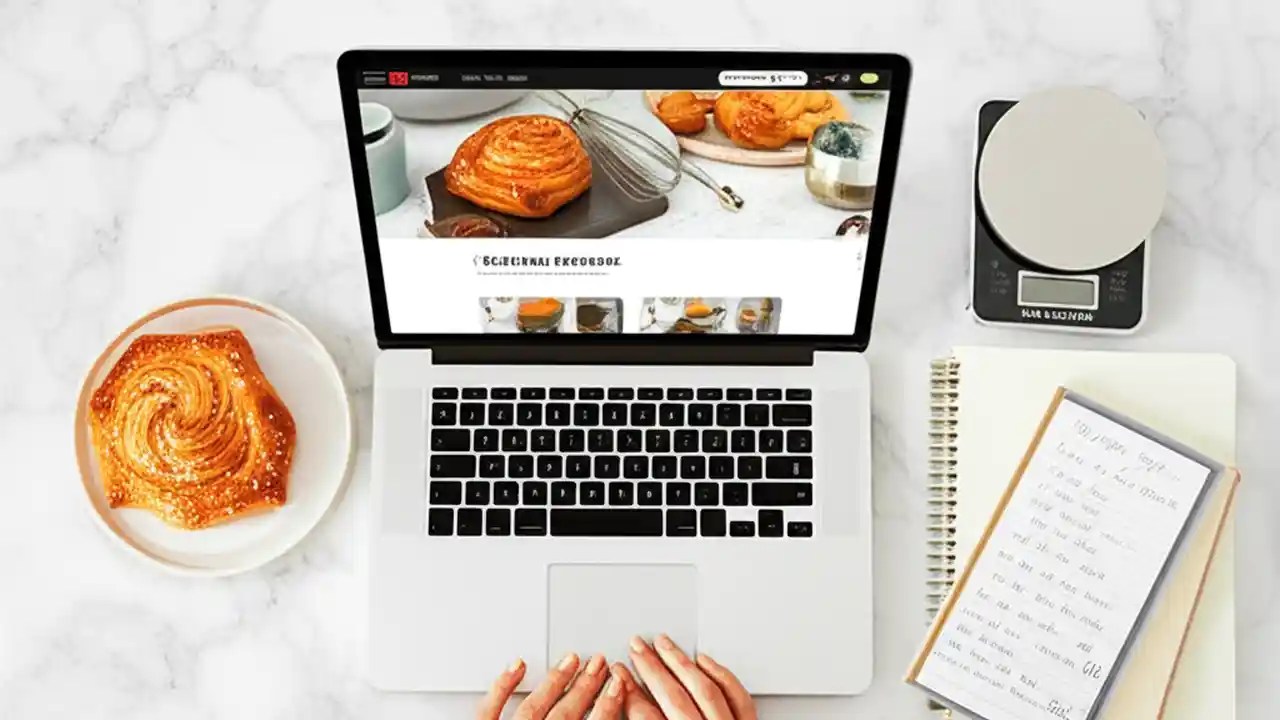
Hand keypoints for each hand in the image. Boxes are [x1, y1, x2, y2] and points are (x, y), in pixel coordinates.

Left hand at [477, 653, 624, 719]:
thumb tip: (605, 717)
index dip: (607, 705)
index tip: (618, 685)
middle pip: (565, 713)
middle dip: (585, 686)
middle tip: (600, 665)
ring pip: (534, 706)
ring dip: (556, 681)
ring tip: (571, 659)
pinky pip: (489, 709)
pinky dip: (503, 686)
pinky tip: (517, 666)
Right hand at [621, 635, 756, 719]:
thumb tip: (632, 702)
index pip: (648, 717)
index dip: (630, 692)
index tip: (619, 674)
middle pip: (674, 698)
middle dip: (652, 668)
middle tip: (636, 648)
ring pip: (705, 690)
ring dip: (681, 663)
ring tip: (663, 643)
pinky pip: (739, 699)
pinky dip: (722, 677)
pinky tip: (705, 661)